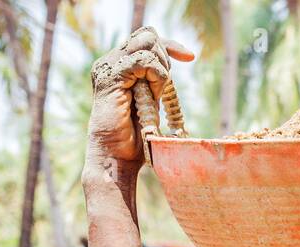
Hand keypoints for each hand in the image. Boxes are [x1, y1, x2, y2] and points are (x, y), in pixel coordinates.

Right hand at [85, 27, 192, 177]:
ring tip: (155, 95)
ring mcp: (109, 67)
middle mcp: (110, 62)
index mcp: (118, 66)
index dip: (170, 45)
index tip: (190, 57)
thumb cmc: (133, 138)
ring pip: (147, 44)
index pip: (145, 38)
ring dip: (161, 69)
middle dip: (165, 56)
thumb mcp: (149, 101)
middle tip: (163, 88)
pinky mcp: (112, 77)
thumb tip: (174, 60)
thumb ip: (154, 80)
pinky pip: (145, 61)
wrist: (116, 157)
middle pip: (147, 36)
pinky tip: (153, 96)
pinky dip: (157, 77)